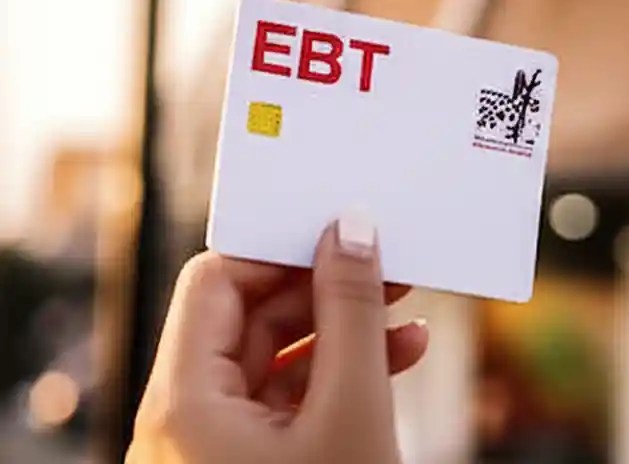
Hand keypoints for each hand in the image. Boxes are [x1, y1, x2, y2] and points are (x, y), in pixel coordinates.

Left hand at [127, 218, 427, 463]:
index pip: (214, 281)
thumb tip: (351, 233)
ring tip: (402, 314)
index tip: (339, 232)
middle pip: (246, 318)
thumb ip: (351, 313)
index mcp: (183, 404)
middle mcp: (181, 423)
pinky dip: (335, 378)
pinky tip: (396, 358)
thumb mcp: (354, 408)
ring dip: (341, 333)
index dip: (279, 250)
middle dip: (325, 291)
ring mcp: (209, 449)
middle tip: (385, 268)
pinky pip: (283, 402)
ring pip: (272, 359)